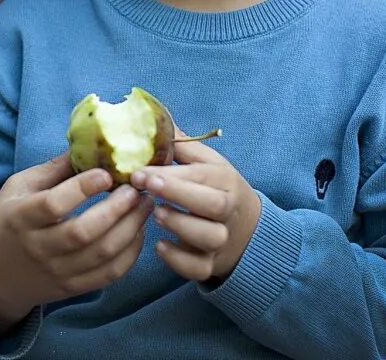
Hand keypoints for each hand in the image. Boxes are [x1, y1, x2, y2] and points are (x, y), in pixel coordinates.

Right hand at [0, 153, 154, 335]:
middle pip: (83, 232)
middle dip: (117, 208)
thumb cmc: (8, 221)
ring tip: (145, 205)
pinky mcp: (73, 287)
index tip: (106, 173)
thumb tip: (89, 145)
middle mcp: (39, 247)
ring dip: (131, 228)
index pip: (53, 204)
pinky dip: (131, 253)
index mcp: (21, 217)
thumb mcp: (18, 187)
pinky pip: (110, 274)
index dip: (82, 188)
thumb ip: (53, 169)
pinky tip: (138, 231)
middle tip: (135, 188)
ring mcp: (58, 271)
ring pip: (102, 254)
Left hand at [129, 131, 260, 281]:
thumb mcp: (206, 163)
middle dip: (177, 193)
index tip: (140, 171)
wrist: (245, 230)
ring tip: (156, 214)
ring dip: (180, 225)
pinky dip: (179, 260)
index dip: (171, 174)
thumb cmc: (215, 189)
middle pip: (213, 204)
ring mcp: (221, 240)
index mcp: (225, 180)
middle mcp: (227, 211)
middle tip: (146, 186)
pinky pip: (199, 268)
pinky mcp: (210, 265)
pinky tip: (160, 246)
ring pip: (209, 237)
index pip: (202, 176)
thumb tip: (155, 117)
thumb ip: (182, 146)